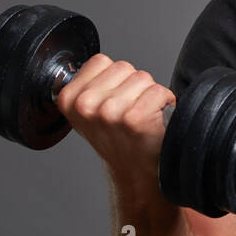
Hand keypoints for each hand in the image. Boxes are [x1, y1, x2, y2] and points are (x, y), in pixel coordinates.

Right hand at [54, 53, 175, 181]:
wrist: (135, 174)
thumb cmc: (118, 140)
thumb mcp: (89, 113)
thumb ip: (89, 85)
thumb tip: (98, 64)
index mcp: (69, 100)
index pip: (100, 61)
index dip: (115, 78)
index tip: (114, 100)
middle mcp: (86, 106)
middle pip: (123, 67)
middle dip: (133, 85)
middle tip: (130, 112)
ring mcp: (110, 112)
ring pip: (143, 77)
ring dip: (149, 94)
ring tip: (141, 117)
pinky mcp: (135, 118)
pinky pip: (160, 91)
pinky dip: (165, 102)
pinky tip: (154, 121)